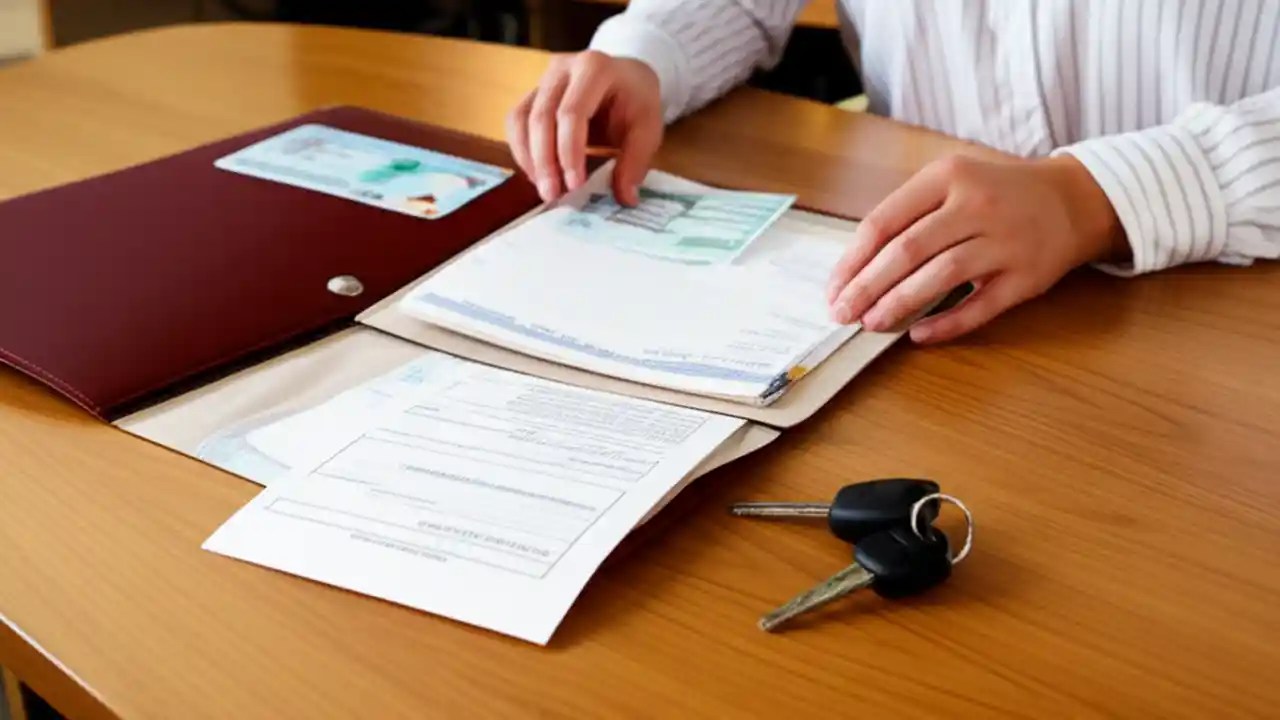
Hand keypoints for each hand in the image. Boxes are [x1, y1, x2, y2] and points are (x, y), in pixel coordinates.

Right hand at [507, 51, 662, 205]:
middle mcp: (562, 68)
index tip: (575, 185)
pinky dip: (523, 152)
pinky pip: (515, 122)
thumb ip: (636, 160)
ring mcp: (542, 79)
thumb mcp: (648, 127)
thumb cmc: (636, 101)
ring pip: (520, 119)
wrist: (625, 77)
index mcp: (594, 68)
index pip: (572, 113)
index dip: (569, 152)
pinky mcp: (532, 94)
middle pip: (541, 116)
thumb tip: (625, 197)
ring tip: (545, 189)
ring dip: (529, 159)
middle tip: (551, 195)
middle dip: (544, 161)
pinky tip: (538, 174)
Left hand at [825, 154, 1127, 343]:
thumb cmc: (995, 195)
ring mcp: (1005, 240)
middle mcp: (977, 204)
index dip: (852, 260)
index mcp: (948, 176)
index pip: (884, 222)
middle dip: (866, 287)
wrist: (1073, 200)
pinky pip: (979, 306)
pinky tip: (918, 335)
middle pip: (907, 251)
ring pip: (940, 276)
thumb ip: (908, 216)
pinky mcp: (1027, 276)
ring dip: (898, 304)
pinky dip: (946, 324)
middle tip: (842, 314)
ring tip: (871, 324)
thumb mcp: (952, 183)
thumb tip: (855, 269)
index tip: (833, 288)